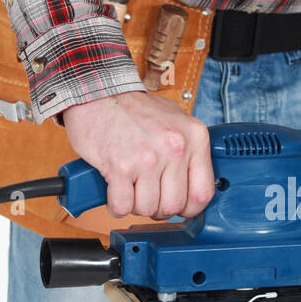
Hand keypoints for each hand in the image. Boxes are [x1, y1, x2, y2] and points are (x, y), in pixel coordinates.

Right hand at [62, 91, 214, 219]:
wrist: (98, 93)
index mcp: (194, 137)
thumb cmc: (135, 108)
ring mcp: (148, 158)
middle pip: (173, 206)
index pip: (203, 193)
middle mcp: (174, 148)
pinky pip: (122, 205)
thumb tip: (194, 184)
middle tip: (148, 196)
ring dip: (136, 205)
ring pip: (147, 208)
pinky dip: (117, 205)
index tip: (180, 207)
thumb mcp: (176, 120)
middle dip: (159, 208)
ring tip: (131, 189)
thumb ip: (190, 150)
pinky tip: (116, 192)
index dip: (189, 208)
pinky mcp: (120, 167)